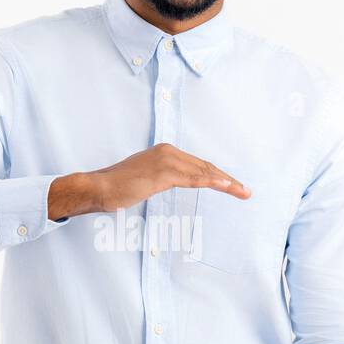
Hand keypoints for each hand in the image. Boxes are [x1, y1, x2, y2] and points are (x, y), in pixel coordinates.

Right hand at [47, 144, 249, 219]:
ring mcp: (165, 161)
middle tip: (245, 191)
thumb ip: (160, 179)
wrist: (98, 188)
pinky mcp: (162, 174)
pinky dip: (211, 181)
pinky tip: (225, 186)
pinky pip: (193, 178)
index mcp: (164, 152)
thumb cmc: (117, 187)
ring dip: (226, 182)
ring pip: (203, 171)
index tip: (232, 185)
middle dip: (227, 179)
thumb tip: (169, 183)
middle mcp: (168, 152)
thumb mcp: (144, 180)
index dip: (217, 175)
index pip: (197, 165)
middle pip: (205, 166)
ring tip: (242, 192)